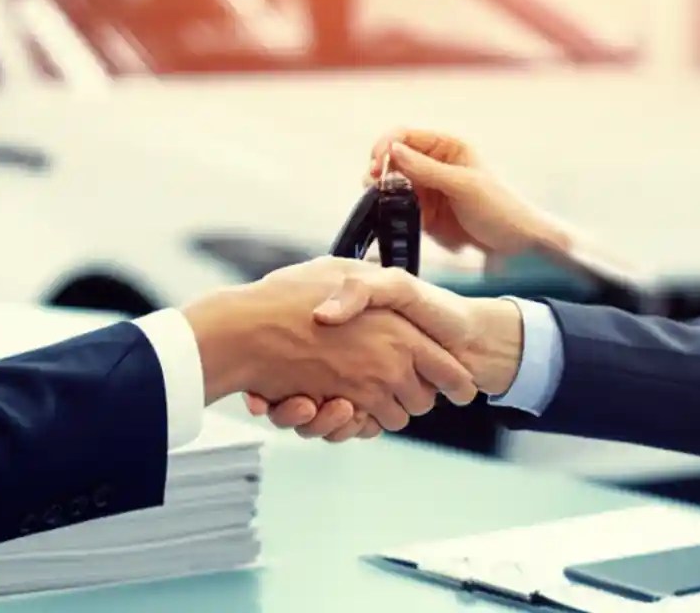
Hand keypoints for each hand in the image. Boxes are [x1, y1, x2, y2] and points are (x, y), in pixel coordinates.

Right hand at [186, 257, 478, 431]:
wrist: (241, 332)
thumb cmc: (287, 297)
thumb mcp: (339, 270)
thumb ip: (368, 281)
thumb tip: (380, 280)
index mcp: (400, 330)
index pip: (451, 373)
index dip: (455, 382)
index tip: (458, 386)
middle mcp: (390, 365)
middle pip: (424, 403)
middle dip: (414, 397)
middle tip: (397, 382)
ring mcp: (365, 391)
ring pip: (393, 420)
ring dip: (381, 412)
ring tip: (363, 388)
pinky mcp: (339, 412)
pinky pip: (359, 429)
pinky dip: (352, 422)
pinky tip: (337, 400)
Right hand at [366, 130, 570, 256]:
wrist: (518, 245)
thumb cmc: (500, 208)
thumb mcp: (463, 185)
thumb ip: (426, 168)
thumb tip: (393, 150)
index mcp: (448, 147)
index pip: (405, 135)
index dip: (386, 145)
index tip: (376, 162)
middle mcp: (435, 165)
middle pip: (394, 160)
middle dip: (380, 171)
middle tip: (372, 185)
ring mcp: (429, 190)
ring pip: (393, 185)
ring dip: (384, 193)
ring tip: (382, 203)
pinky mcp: (426, 214)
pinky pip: (401, 209)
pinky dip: (394, 213)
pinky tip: (395, 218)